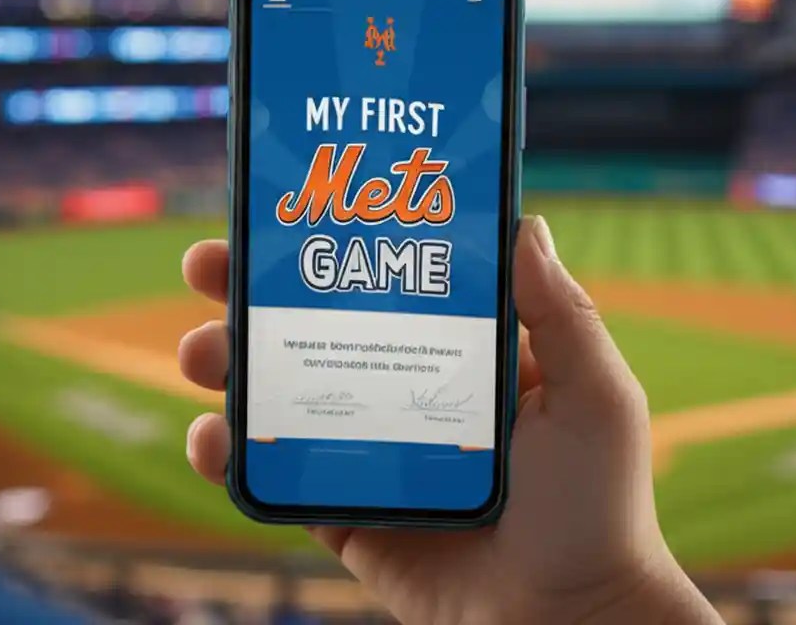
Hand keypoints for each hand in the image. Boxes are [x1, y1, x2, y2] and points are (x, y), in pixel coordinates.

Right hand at [179, 216, 720, 624]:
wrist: (566, 620)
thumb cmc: (597, 507)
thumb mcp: (596, 397)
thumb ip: (564, 315)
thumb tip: (523, 225)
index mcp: (463, 356)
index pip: (388, 283)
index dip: (335, 248)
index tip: (284, 211)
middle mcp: (408, 394)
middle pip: (318, 331)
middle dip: (254, 296)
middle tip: (208, 268)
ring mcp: (371, 454)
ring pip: (282, 396)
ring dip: (227, 366)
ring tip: (199, 353)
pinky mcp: (345, 515)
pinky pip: (274, 479)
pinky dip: (229, 457)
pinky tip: (209, 438)